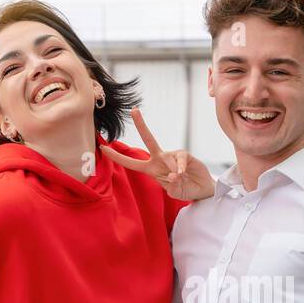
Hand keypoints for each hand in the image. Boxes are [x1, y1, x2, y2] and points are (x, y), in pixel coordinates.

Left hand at [99, 107, 214, 200]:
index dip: (117, 156)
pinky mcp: (183, 154)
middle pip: (148, 139)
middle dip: (141, 124)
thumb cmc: (184, 190)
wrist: (201, 189)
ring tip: (180, 179)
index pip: (130, 162)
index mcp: (150, 169)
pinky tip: (183, 174)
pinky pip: (179, 159)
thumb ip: (171, 186)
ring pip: (167, 159)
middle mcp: (159, 159)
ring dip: (173, 172)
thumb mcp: (174, 192)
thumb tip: (174, 174)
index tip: (103, 148)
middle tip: (134, 110)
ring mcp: (171, 155)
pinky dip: (180, 168)